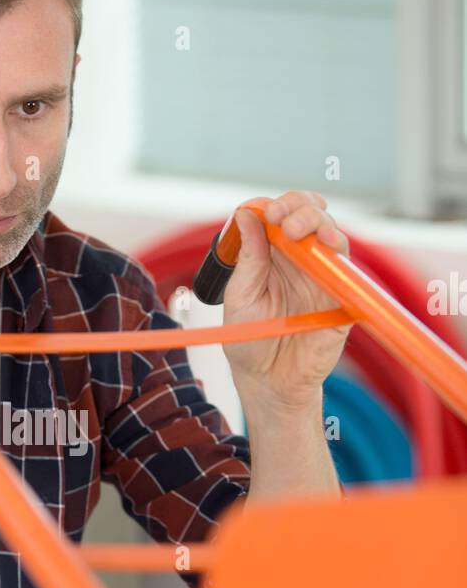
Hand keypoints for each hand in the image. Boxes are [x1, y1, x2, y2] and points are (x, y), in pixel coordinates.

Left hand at [222, 190, 351, 410]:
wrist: (270, 381)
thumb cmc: (251, 341)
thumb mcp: (241, 296)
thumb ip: (248, 257)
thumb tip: (246, 215)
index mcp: (272, 255)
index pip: (281, 215)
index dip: (277, 206)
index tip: (268, 212)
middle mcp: (300, 260)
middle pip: (310, 216)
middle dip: (299, 207)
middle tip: (284, 220)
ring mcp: (322, 276)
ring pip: (331, 235)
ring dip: (319, 223)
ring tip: (299, 229)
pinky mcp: (341, 296)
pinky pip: (347, 268)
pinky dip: (340, 252)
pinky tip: (327, 246)